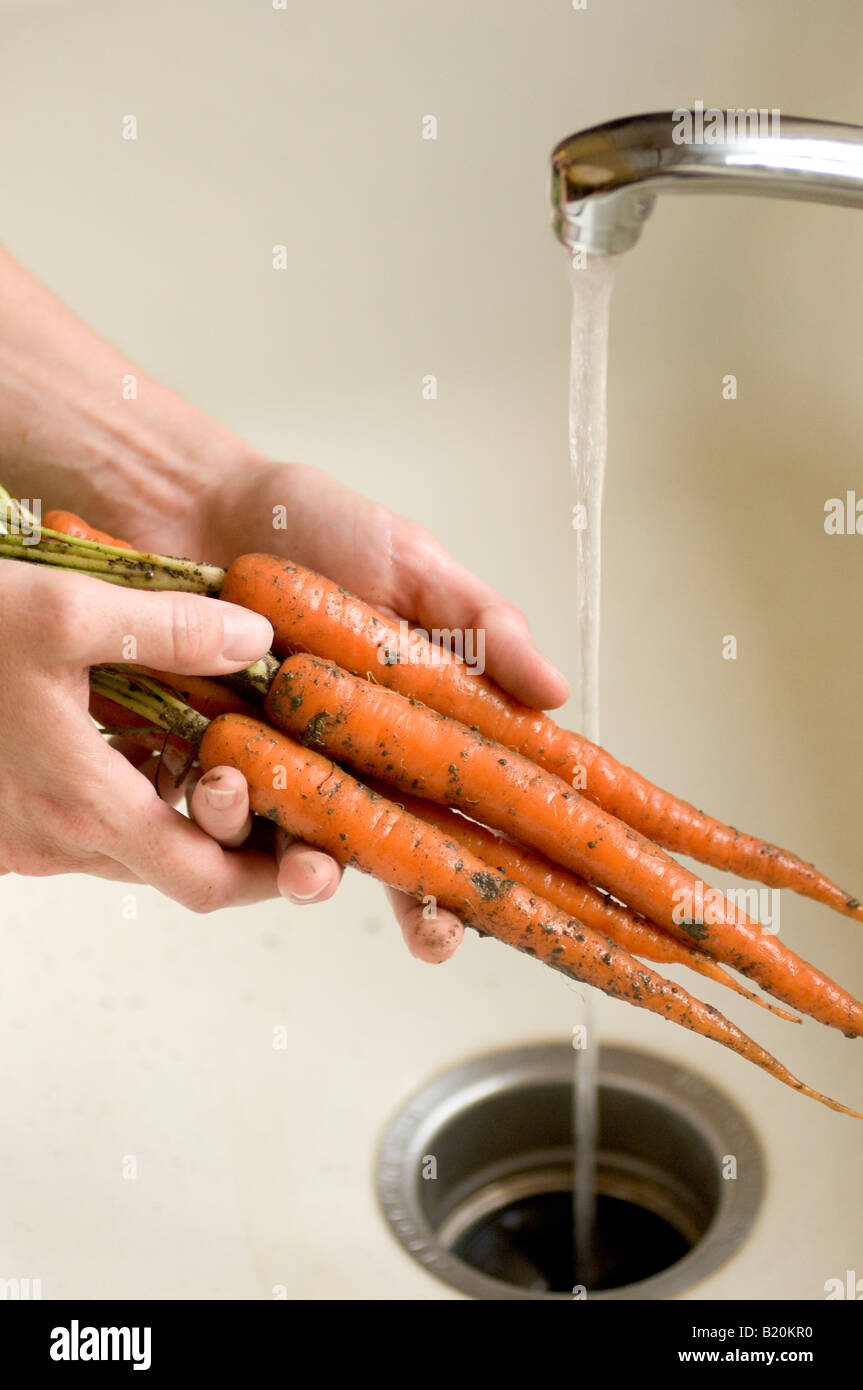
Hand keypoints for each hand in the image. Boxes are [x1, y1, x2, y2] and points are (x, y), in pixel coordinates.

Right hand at [0, 562, 277, 910]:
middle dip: (236, 839)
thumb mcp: (61, 606)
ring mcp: (18, 837)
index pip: (205, 882)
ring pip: (127, 843)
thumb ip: (167, 628)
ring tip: (220, 751)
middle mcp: (51, 841)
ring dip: (179, 811)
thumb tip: (257, 643)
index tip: (315, 847)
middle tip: (282, 789)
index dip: (269, 875)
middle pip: (173, 868)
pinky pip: (82, 822)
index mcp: (80, 806)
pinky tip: (138, 735)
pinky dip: (125, 793)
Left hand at [179, 458, 569, 961]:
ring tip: (312, 859)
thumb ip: (483, 625)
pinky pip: (211, 809)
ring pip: (296, 846)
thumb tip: (558, 693)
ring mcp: (274, 763)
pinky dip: (222, 811)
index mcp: (409, 726)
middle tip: (427, 931)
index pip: (456, 813)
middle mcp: (346, 759)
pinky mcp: (200, 753)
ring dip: (306, 867)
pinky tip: (227, 784)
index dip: (474, 875)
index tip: (485, 916)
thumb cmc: (315, 524)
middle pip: (388, 854)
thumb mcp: (414, 564)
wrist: (198, 495)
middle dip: (411, 905)